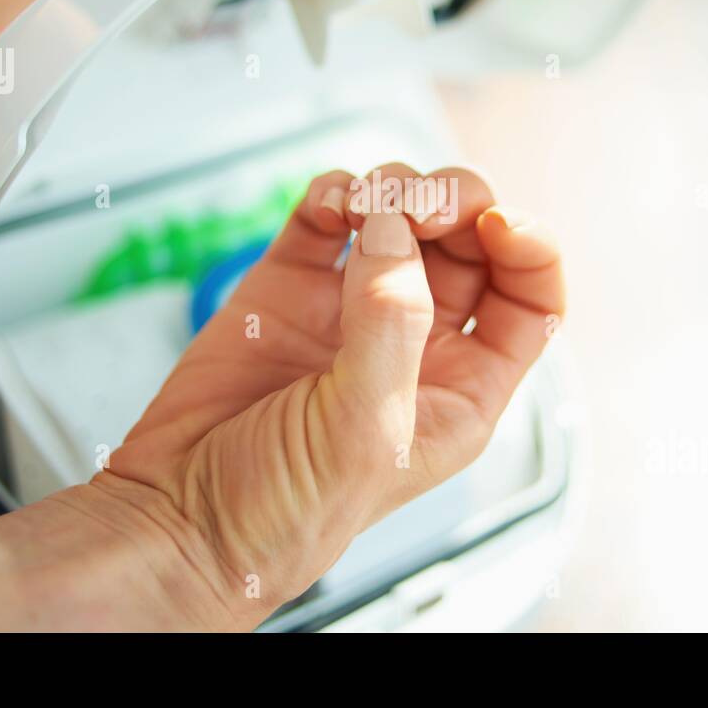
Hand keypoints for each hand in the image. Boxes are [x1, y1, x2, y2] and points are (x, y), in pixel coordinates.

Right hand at [99, 164, 565, 628]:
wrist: (177, 516)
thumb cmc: (279, 513)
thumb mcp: (361, 435)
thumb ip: (387, 328)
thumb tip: (394, 232)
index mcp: (460, 391)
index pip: (529, 303)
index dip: (530, 251)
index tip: (501, 223)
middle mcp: (415, 342)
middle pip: (471, 242)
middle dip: (458, 205)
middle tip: (420, 206)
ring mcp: (352, 308)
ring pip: (404, 216)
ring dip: (396, 190)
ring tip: (365, 205)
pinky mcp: (291, 284)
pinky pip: (330, 213)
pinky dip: (336, 192)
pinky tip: (330, 206)